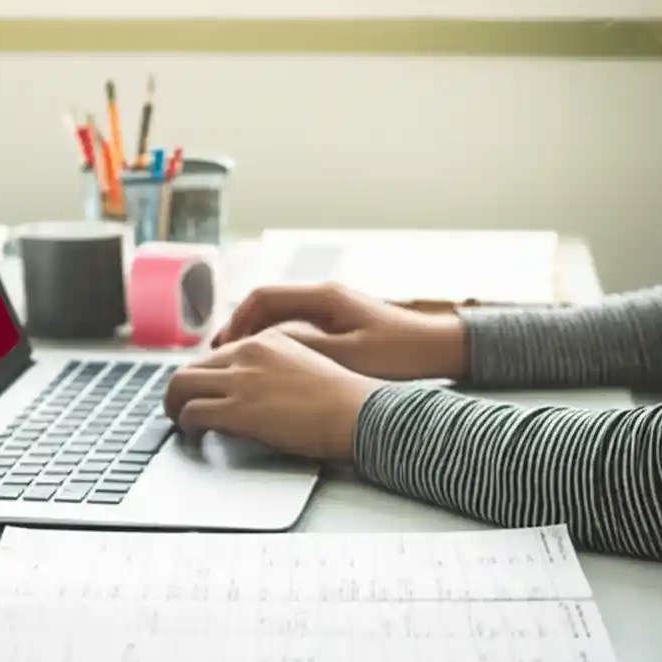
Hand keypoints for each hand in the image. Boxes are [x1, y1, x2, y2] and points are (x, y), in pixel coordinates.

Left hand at [164, 330, 384, 460]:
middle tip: (181, 407)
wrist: (359, 413)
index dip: (205, 376)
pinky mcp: (238, 410)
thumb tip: (260, 387)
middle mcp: (248, 354)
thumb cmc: (344, 399)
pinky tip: (195, 434)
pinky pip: (192, 413)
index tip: (204, 390)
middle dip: (181, 389)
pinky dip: (186, 424)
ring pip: (180, 386)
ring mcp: (241, 381)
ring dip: (175, 406)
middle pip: (192, 366)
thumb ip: (278, 367)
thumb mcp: (308, 365)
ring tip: (181, 420)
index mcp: (267, 340)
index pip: (218, 353)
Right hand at [214, 284, 468, 380]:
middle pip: (267, 306)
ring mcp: (334, 309)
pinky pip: (297, 328)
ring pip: (281, 318)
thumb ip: (306, 349)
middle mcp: (325, 297)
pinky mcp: (342, 325)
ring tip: (238, 362)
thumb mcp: (349, 355)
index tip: (221, 346)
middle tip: (219, 356)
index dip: (236, 321)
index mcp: (324, 298)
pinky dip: (278, 343)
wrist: (441, 348)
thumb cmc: (402, 352)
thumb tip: (265, 350)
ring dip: (257, 337)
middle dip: (240, 329)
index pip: (263, 298)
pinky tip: (273, 364)